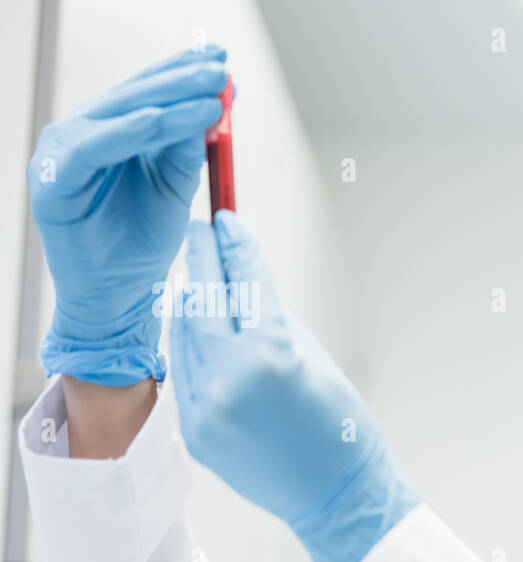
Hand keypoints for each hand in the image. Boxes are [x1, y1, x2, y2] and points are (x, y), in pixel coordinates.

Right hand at [28, 45, 230, 385]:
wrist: (120, 294)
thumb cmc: (145, 241)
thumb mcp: (176, 186)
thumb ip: (188, 146)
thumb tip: (215, 101)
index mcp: (112, 130)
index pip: (149, 91)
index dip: (184, 73)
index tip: (224, 59)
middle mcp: (84, 132)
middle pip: (136, 96)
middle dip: (182, 80)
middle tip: (220, 69)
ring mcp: (63, 153)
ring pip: (118, 116)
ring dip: (166, 102)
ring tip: (207, 94)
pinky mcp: (52, 180)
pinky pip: (91, 149)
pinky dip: (123, 133)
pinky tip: (156, 120)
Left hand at [175, 210, 419, 561]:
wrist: (335, 495)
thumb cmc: (341, 428)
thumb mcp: (312, 357)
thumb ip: (270, 317)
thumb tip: (241, 282)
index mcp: (270, 354)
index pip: (244, 281)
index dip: (236, 245)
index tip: (229, 220)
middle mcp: (228, 378)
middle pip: (201, 299)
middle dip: (202, 261)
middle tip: (203, 234)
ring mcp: (203, 407)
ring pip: (183, 334)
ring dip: (192, 303)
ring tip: (202, 282)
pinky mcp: (192, 430)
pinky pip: (184, 372)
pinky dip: (191, 347)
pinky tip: (200, 331)